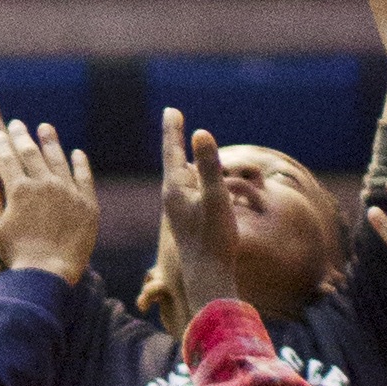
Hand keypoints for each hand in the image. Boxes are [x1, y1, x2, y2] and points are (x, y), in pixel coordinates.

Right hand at [0, 116, 96, 285]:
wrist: (48, 274)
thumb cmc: (16, 254)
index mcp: (19, 190)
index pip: (8, 158)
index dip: (1, 144)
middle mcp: (44, 185)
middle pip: (32, 153)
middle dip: (22, 136)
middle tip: (16, 124)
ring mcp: (68, 192)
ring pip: (59, 159)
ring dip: (50, 141)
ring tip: (45, 128)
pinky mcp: (87, 204)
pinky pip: (84, 177)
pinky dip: (81, 163)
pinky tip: (77, 153)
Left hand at [158, 108, 247, 319]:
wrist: (207, 276)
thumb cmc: (214, 238)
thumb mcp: (215, 197)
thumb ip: (208, 165)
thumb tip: (200, 133)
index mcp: (175, 188)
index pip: (173, 150)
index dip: (173, 129)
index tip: (171, 109)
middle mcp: (171, 196)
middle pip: (173, 159)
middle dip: (174, 138)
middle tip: (172, 116)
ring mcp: (177, 209)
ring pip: (179, 175)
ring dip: (179, 156)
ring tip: (178, 139)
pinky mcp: (185, 219)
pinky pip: (185, 188)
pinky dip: (187, 174)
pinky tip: (190, 177)